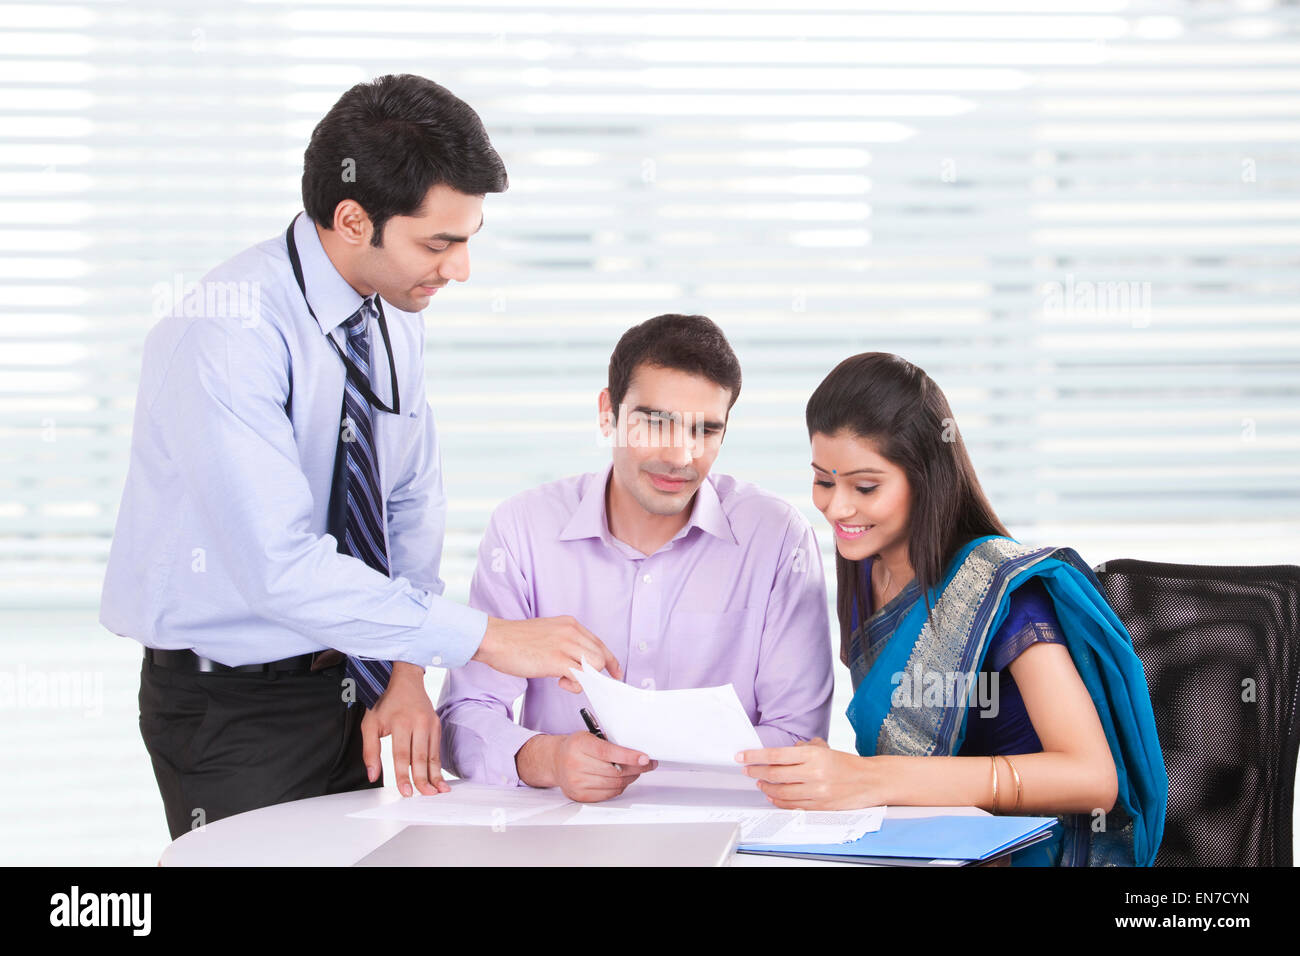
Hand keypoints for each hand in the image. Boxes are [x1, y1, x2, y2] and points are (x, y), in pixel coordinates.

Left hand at [360, 662, 449, 797]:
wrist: (405, 680)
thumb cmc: (385, 703)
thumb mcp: (370, 724)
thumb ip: (370, 751)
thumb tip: (373, 775)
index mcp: (400, 722)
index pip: (402, 756)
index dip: (404, 776)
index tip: (406, 792)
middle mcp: (418, 722)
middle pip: (420, 757)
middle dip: (423, 779)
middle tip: (425, 795)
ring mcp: (430, 723)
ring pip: (432, 755)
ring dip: (435, 775)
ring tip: (437, 791)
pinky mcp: (437, 724)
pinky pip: (437, 749)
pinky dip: (438, 765)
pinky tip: (439, 778)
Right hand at [474, 616, 622, 691]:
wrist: (495, 639)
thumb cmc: (515, 640)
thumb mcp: (547, 634)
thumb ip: (564, 644)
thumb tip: (577, 662)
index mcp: (569, 624)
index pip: (599, 643)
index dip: (610, 661)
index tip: (615, 673)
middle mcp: (571, 632)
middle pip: (601, 655)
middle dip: (598, 673)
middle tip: (583, 683)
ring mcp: (564, 645)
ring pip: (594, 665)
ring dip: (585, 679)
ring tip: (566, 681)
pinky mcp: (555, 660)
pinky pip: (580, 676)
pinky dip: (576, 685)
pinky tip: (562, 684)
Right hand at [517, 732, 656, 801]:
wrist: (555, 761)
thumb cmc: (576, 747)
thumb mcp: (589, 737)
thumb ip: (609, 743)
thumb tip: (637, 753)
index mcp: (579, 745)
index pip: (608, 752)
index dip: (629, 756)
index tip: (645, 758)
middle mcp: (575, 764)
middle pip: (615, 771)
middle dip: (636, 768)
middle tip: (647, 764)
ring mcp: (576, 782)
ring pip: (614, 784)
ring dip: (630, 778)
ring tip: (636, 771)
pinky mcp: (580, 795)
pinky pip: (608, 794)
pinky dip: (619, 787)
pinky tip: (622, 779)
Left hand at [735, 738, 883, 809]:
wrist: (869, 781)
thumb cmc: (846, 764)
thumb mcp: (824, 748)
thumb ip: (802, 748)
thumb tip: (783, 751)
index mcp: (814, 755)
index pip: (776, 755)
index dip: (755, 756)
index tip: (741, 757)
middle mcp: (814, 773)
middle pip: (775, 774)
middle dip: (756, 772)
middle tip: (747, 770)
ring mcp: (817, 792)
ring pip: (781, 792)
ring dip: (766, 787)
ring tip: (760, 782)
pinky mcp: (819, 806)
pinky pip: (792, 805)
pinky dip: (779, 801)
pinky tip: (772, 795)